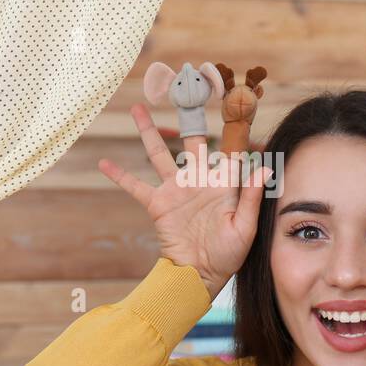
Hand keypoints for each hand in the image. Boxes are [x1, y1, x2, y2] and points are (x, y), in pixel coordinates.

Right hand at [99, 104, 272, 298]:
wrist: (199, 276)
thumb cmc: (227, 257)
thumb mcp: (244, 228)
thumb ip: (249, 197)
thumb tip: (261, 167)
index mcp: (223, 184)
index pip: (229, 149)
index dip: (233, 127)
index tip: (234, 100)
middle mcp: (198, 180)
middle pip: (192, 140)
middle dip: (189, 116)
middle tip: (184, 88)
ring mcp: (176, 190)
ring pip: (159, 153)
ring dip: (148, 131)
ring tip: (136, 108)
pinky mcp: (158, 204)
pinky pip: (135, 186)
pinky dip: (119, 175)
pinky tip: (103, 163)